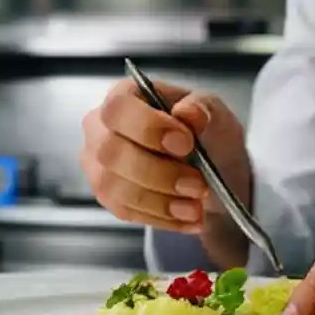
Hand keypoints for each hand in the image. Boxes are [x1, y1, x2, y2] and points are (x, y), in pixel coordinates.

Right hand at [81, 78, 252, 264]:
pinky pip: (125, 211)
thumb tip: (188, 113)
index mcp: (125, 96)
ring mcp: (99, 165)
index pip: (119, 108)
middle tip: (197, 185)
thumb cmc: (206, 134)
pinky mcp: (107, 196)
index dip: (148, 127)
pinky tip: (186, 218)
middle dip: (158, 173)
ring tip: (196, 208)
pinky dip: (160, 217)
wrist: (214, 171)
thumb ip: (203, 108)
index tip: (185, 144)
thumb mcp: (215, 113)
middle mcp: (101, 129)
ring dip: (160, 201)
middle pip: (111, 152)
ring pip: (115, 187)